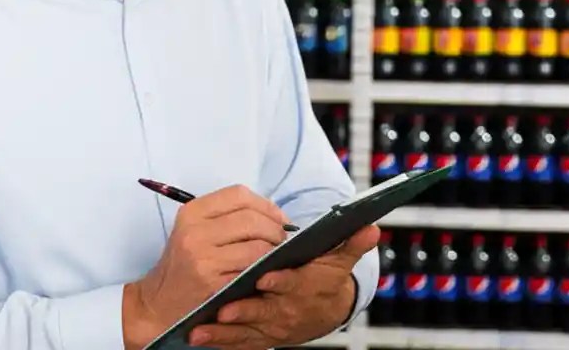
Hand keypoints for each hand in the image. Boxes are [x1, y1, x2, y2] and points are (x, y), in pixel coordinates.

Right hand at [122, 185, 292, 349]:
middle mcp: (195, 232)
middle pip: (252, 219)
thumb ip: (225, 218)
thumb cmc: (182, 266)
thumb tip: (273, 215)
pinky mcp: (213, 284)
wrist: (158, 304)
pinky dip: (265, 271)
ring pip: (258, 245)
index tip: (278, 219)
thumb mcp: (193, 232)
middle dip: (276, 229)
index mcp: (191, 213)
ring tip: (274, 258)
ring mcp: (203, 258)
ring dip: (274, 252)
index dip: (266, 205)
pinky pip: (253, 271)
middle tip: (281, 241)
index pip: (239, 195)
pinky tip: (264, 274)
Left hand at [185, 224, 379, 349]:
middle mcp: (286, 310)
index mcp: (305, 287)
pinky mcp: (257, 337)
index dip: (280, 282)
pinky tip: (197, 336)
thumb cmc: (323, 281)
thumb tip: (371, 228)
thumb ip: (350, 245)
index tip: (265, 276)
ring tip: (201, 328)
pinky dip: (218, 341)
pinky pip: (236, 342)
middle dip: (245, 310)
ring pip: (246, 330)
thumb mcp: (338, 262)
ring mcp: (270, 326)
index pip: (293, 284)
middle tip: (224, 307)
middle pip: (265, 311)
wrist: (320, 313)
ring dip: (225, 331)